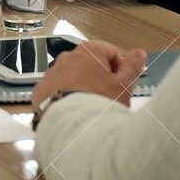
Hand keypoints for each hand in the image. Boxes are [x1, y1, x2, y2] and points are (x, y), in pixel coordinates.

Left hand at [31, 40, 146, 110]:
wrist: (71, 128)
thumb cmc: (98, 105)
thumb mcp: (124, 85)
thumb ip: (133, 66)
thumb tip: (139, 54)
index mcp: (88, 51)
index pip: (110, 52)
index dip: (120, 68)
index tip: (122, 83)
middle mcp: (67, 58)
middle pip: (89, 65)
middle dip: (99, 78)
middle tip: (108, 98)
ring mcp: (51, 74)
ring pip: (72, 78)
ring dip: (81, 88)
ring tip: (91, 108)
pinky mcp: (40, 91)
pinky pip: (56, 91)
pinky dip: (64, 99)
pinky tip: (74, 112)